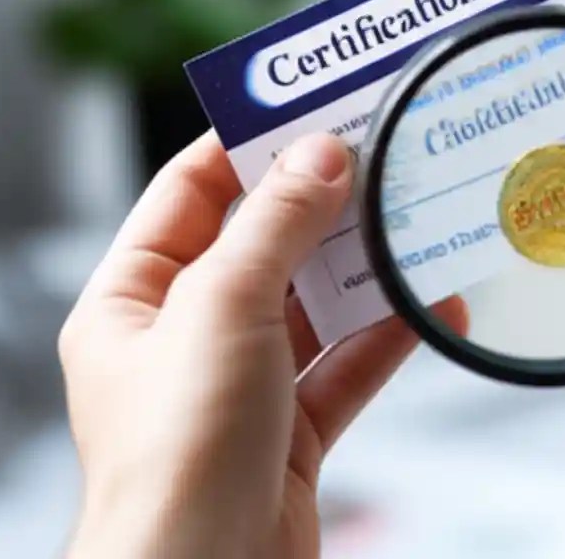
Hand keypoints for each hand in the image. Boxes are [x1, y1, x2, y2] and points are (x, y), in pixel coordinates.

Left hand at [58, 132, 465, 558]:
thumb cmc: (178, 457)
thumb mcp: (222, 307)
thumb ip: (276, 224)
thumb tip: (321, 156)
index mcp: (132, 302)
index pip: (189, 194)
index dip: (247, 146)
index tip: (309, 108)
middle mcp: (183, 339)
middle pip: (261, 246)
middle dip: (321, 204)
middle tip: (378, 154)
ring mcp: (241, 386)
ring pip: (313, 306)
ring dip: (364, 271)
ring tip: (415, 222)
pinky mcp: (293, 431)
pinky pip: (348, 366)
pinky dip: (390, 336)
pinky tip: (432, 306)